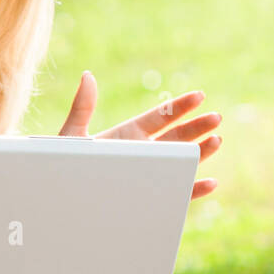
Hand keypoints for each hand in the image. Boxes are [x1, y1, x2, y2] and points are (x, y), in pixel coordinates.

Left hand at [58, 71, 221, 198]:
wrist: (57, 196)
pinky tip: (210, 182)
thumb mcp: (72, 136)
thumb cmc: (61, 166)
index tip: (200, 96)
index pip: (160, 117)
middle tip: (216, 118)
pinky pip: (175, 193)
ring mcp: (147, 175)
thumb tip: (88, 76)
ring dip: (200, 153)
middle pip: (176, 138)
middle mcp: (142, 153)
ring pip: (180, 162)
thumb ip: (82, 107)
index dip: (180, 107)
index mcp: (127, 135)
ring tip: (216, 141)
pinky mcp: (148, 197)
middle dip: (197, 128)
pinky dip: (193, 189)